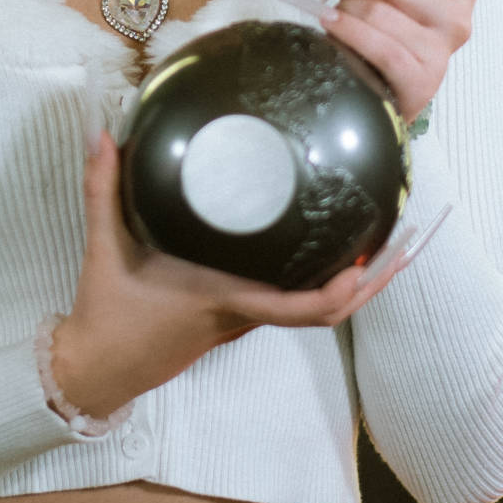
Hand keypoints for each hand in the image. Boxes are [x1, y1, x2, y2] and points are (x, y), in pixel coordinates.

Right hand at [47, 131, 427, 418]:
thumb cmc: (109, 316)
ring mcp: (244, 319)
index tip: (366, 264)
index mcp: (226, 298)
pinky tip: (328, 248)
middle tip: (403, 241)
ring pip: (313, 307)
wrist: (99, 368)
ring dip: (352, 282)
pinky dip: (321, 282)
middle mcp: (245, 312)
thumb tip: (103, 135)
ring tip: (383, 239)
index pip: (298, 309)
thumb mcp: (105, 248)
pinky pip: (292, 301)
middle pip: (326, 309)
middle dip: (369, 280)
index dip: (340, 293)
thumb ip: (103, 188)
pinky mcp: (236, 318)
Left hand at [306, 0, 476, 123]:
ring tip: (343, 12)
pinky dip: (346, 31)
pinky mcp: (421, 81)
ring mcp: (442, 52)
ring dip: (347, 8)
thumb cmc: (384, 22)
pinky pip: (378, 46)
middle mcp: (458, 16)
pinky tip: (332, 25)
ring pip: (379, 12)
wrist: (381, 82)